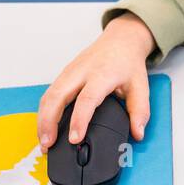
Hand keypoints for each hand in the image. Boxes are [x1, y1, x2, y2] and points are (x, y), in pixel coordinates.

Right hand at [37, 12, 155, 152]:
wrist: (121, 40)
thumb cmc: (128, 63)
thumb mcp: (141, 86)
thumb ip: (140, 111)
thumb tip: (138, 134)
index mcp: (102, 75)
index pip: (87, 99)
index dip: (79, 120)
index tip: (74, 139)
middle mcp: (81, 72)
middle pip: (57, 97)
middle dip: (49, 122)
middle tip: (48, 144)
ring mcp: (69, 72)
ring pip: (48, 96)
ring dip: (42, 120)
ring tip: (45, 142)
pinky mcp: (63, 75)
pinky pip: (48, 94)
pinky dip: (43, 112)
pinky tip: (45, 128)